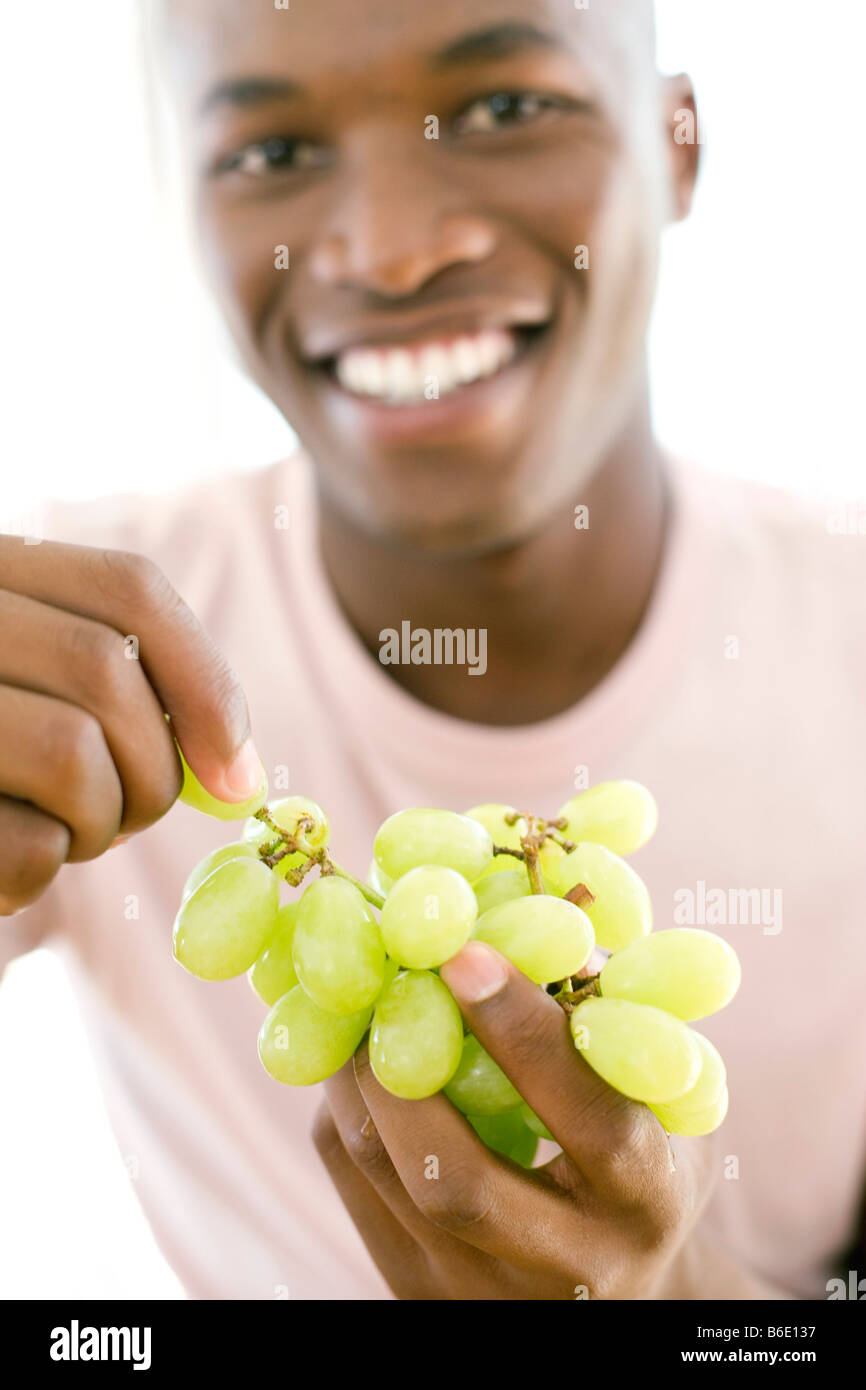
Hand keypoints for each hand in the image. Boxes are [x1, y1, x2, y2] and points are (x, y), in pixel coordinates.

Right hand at [0, 537, 260, 913]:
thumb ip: (125, 699)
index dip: (206, 681)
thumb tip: (238, 777)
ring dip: (98, 824)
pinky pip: (24, 847)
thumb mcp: (36, 688)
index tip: (238, 774)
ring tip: (60, 831)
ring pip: (72, 755)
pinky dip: (35, 873)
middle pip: (109, 673)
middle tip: (129, 815)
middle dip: (153, 770)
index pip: (128, 588)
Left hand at [315, 941, 716, 1299]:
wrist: (616, 1280)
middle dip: (406, 1066)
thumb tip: (515, 916)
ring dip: (358, 1073)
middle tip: (382, 976)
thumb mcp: (662, 1084)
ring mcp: (482, 1296)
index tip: (465, 951)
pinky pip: (355, 1190)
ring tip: (354, 998)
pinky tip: (357, 1055)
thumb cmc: (644, 1149)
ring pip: (387, 1179)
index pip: (586, 1115)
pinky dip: (345, 1108)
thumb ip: (608, 1011)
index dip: (522, 1030)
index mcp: (645, 1199)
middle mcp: (567, 1267)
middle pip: (457, 1180)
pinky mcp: (417, 1298)